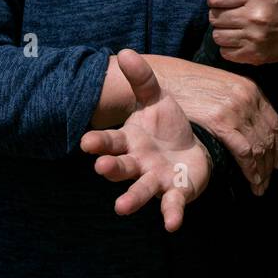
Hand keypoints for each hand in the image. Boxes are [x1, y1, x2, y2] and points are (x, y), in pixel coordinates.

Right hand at [81, 50, 209, 231]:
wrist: (191, 148)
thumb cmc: (165, 125)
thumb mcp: (156, 98)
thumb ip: (142, 79)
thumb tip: (125, 52)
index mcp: (129, 141)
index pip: (110, 142)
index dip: (99, 142)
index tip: (86, 142)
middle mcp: (137, 163)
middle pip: (121, 167)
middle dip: (110, 168)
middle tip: (100, 168)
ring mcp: (154, 179)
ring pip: (140, 190)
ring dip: (131, 198)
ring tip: (121, 207)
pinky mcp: (175, 192)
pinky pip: (172, 204)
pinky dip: (171, 214)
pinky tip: (172, 225)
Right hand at [144, 55, 277, 194]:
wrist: (167, 77)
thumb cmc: (189, 84)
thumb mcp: (221, 86)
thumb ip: (236, 102)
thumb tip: (244, 127)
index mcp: (251, 89)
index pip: (274, 123)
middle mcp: (249, 99)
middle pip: (269, 137)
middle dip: (271, 162)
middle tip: (268, 180)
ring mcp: (236, 110)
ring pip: (259, 147)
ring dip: (262, 171)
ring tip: (260, 187)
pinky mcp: (221, 121)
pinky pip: (244, 151)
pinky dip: (251, 169)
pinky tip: (253, 181)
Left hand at [195, 0, 277, 82]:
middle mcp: (257, 14)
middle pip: (213, 16)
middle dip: (223, 14)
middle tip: (241, 14)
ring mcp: (256, 37)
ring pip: (217, 35)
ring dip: (225, 32)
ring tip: (243, 27)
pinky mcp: (255, 55)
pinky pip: (225, 52)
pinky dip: (231, 47)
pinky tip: (246, 40)